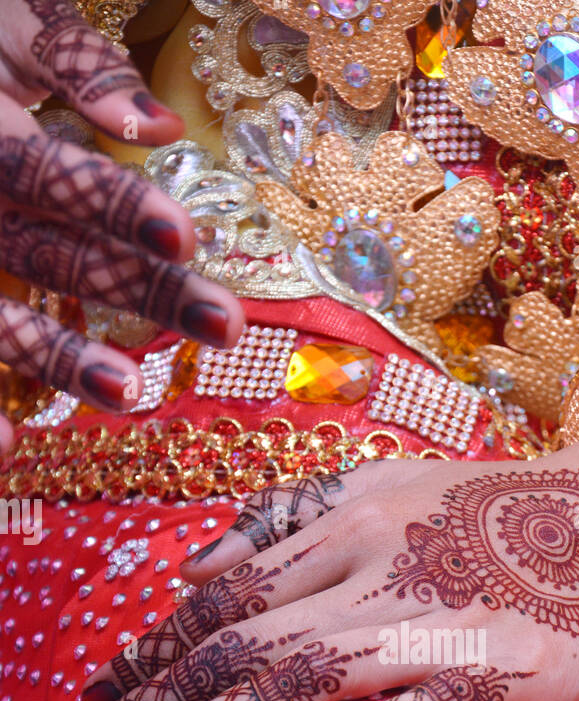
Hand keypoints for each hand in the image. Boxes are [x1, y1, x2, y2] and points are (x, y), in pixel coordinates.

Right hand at [0, 0, 244, 446]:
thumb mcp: (1, 21)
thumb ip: (71, 61)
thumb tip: (160, 123)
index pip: (52, 173)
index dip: (115, 204)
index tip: (183, 238)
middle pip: (54, 254)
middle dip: (142, 291)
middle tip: (225, 325)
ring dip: (60, 360)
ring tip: (128, 393)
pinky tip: (8, 449)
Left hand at [71, 431, 578, 700]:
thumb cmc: (496, 510)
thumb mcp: (389, 486)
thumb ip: (291, 519)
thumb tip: (194, 566)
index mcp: (350, 524)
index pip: (226, 592)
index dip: (153, 647)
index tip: (96, 694)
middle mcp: (380, 568)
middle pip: (247, 637)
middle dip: (158, 694)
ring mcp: (442, 620)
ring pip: (314, 670)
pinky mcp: (504, 668)